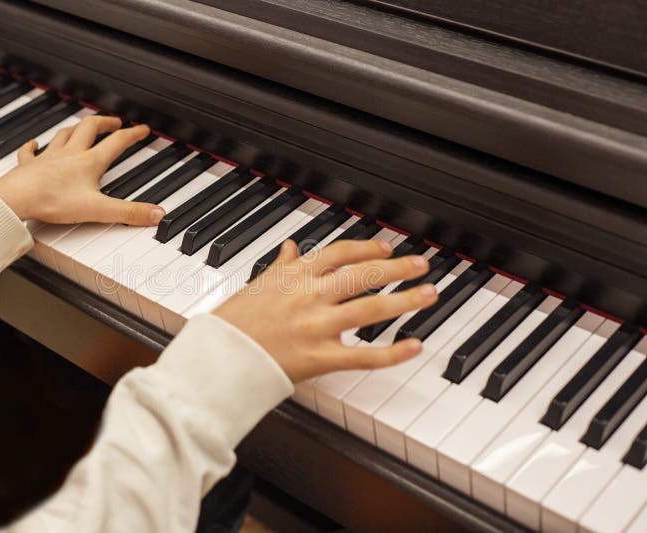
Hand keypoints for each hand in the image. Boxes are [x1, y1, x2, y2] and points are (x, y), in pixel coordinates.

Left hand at [0, 115, 164, 224]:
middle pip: (90, 128)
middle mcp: (70, 154)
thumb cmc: (53, 201)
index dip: (132, 134)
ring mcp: (48, 157)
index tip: (142, 129)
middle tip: (114, 121)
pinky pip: (30, 150)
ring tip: (81, 126)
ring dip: (75, 128)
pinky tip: (34, 143)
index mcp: (89, 162)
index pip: (116, 142)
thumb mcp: (99, 210)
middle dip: (105, 122)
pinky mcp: (29, 166)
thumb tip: (156, 214)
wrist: (17, 199)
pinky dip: (33, 144)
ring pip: (64, 134)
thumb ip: (129, 213)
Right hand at [213, 239, 436, 381]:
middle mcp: (310, 296)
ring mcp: (317, 327)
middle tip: (422, 265)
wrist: (219, 357)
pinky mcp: (320, 358)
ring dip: (405, 300)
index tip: (386, 249)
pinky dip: (392, 352)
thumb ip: (281, 266)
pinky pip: (364, 355)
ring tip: (429, 293)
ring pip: (371, 309)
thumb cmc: (235, 322)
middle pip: (364, 275)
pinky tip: (414, 346)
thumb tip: (292, 247)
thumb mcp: (257, 285)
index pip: (340, 253)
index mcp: (295, 276)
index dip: (368, 248)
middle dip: (398, 269)